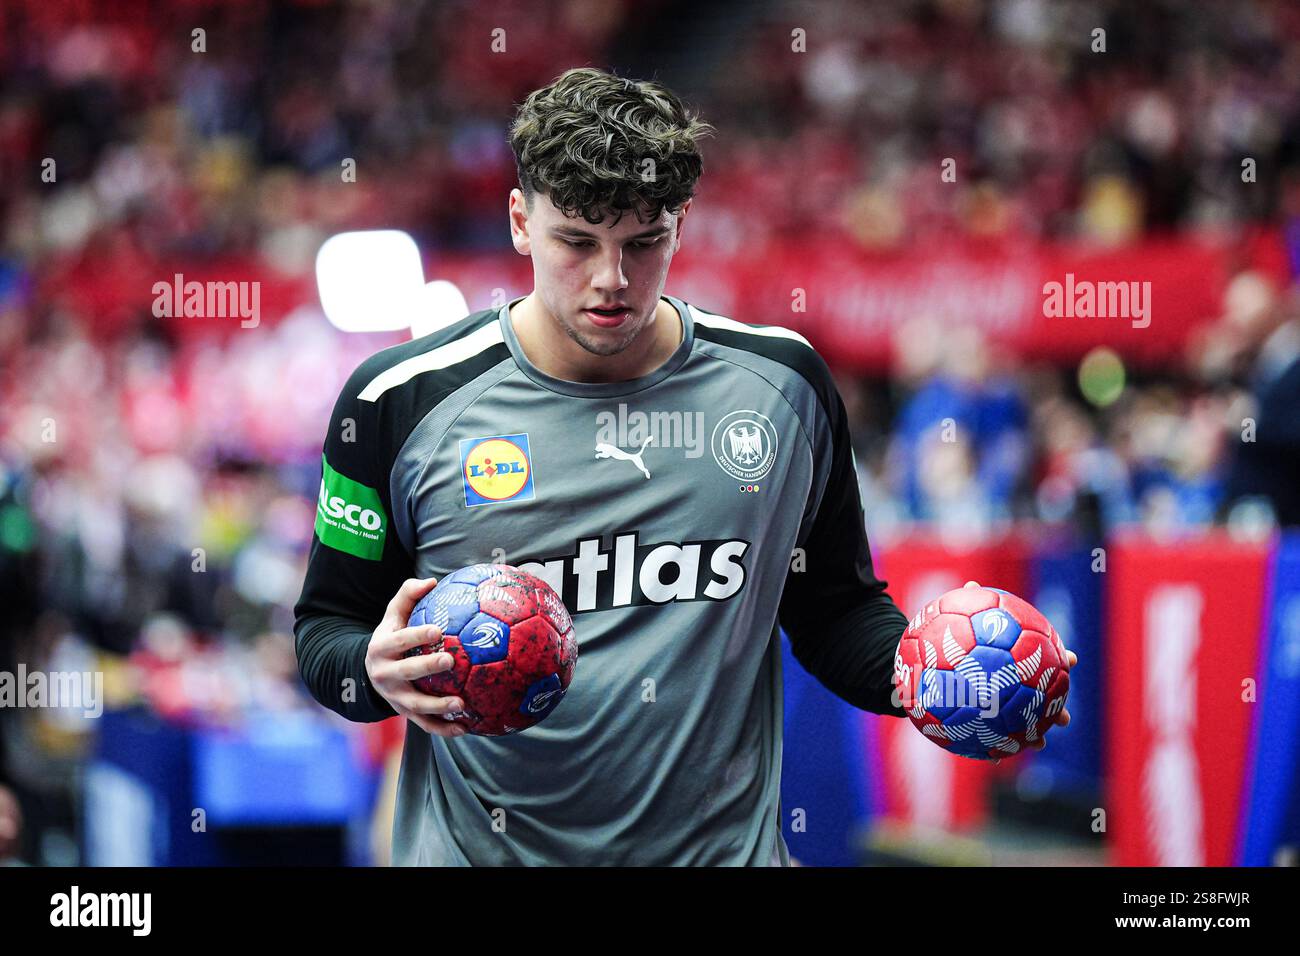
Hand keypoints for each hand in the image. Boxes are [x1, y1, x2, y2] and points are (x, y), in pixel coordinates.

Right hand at [365, 577, 467, 737]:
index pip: (399, 640)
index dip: (416, 635)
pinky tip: (465, 727)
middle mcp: (385, 674)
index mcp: (382, 648)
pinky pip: (425, 725)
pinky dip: (444, 728)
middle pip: (406, 673)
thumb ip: (408, 595)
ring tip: (461, 704)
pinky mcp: (404, 714)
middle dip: (426, 667)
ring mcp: (394, 697)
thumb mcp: (392, 615)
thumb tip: (431, 581)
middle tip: (450, 660)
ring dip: (437, 706)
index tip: (437, 630)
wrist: (370, 673)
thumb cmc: (392, 636)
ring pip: (415, 705)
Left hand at [963, 582, 1074, 763]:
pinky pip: (994, 737)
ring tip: (1036, 745)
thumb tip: (972, 585)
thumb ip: (968, 602)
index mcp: (1017, 659)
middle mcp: (1016, 683)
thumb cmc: (952, 639)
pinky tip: (996, 757)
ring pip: (1025, 723)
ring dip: (1033, 735)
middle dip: (1057, 708)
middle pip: (1045, 697)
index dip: (1061, 659)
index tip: (1069, 660)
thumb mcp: (958, 619)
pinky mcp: (985, 720)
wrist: (932, 663)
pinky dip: (996, 748)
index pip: (1047, 657)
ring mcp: (1003, 704)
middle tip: (1063, 717)